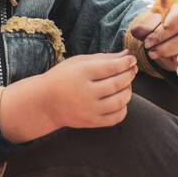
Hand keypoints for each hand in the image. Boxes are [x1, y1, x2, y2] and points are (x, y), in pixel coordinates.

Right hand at [0, 52, 137, 141]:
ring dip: (128, 90)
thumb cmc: (63, 78)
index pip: (112, 67)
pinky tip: (119, 100)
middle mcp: (85, 92)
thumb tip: (127, 54)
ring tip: (126, 84)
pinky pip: (117, 117)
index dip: (126, 62)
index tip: (132, 59)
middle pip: (118, 83)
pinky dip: (123, 107)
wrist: (45, 103)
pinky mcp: (92, 122)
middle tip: (132, 69)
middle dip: (129, 74)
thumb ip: (104, 58)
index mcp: (81, 73)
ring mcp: (89, 110)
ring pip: (120, 100)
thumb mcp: (78, 62)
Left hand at [129, 4, 177, 77]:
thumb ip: (144, 27)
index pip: (177, 22)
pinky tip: (172, 64)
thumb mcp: (153, 23)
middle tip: (151, 53)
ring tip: (162, 58)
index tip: (147, 42)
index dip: (161, 34)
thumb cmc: (164, 26)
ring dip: (176, 59)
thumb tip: (136, 31)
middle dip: (166, 48)